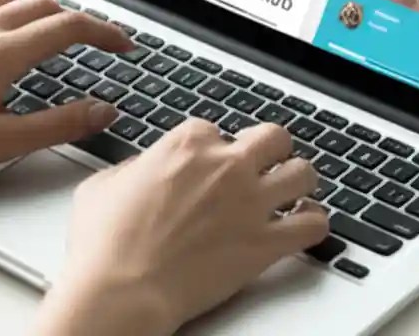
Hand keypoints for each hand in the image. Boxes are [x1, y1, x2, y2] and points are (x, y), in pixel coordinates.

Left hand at [0, 0, 130, 180]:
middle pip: (44, 5)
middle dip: (79, 21)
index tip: (124, 45)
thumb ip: (57, 125)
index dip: (105, 33)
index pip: (68, 27)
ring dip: (38, 7)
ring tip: (49, 34)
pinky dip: (3, 8)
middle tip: (97, 44)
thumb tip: (101, 111)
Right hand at [37, 120, 328, 335]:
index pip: (218, 129)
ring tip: (292, 193)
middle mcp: (226, 165)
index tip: (211, 165)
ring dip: (299, 182)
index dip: (215, 149)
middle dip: (270, 150)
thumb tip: (142, 170)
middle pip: (274, 136)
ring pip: (304, 172)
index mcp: (187, 143)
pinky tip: (304, 224)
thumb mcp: (103, 184)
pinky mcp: (266, 242)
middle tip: (264, 165)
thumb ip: (133, 167)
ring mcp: (250, 202)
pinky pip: (315, 224)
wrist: (121, 289)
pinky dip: (315, 223)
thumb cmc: (105, 244)